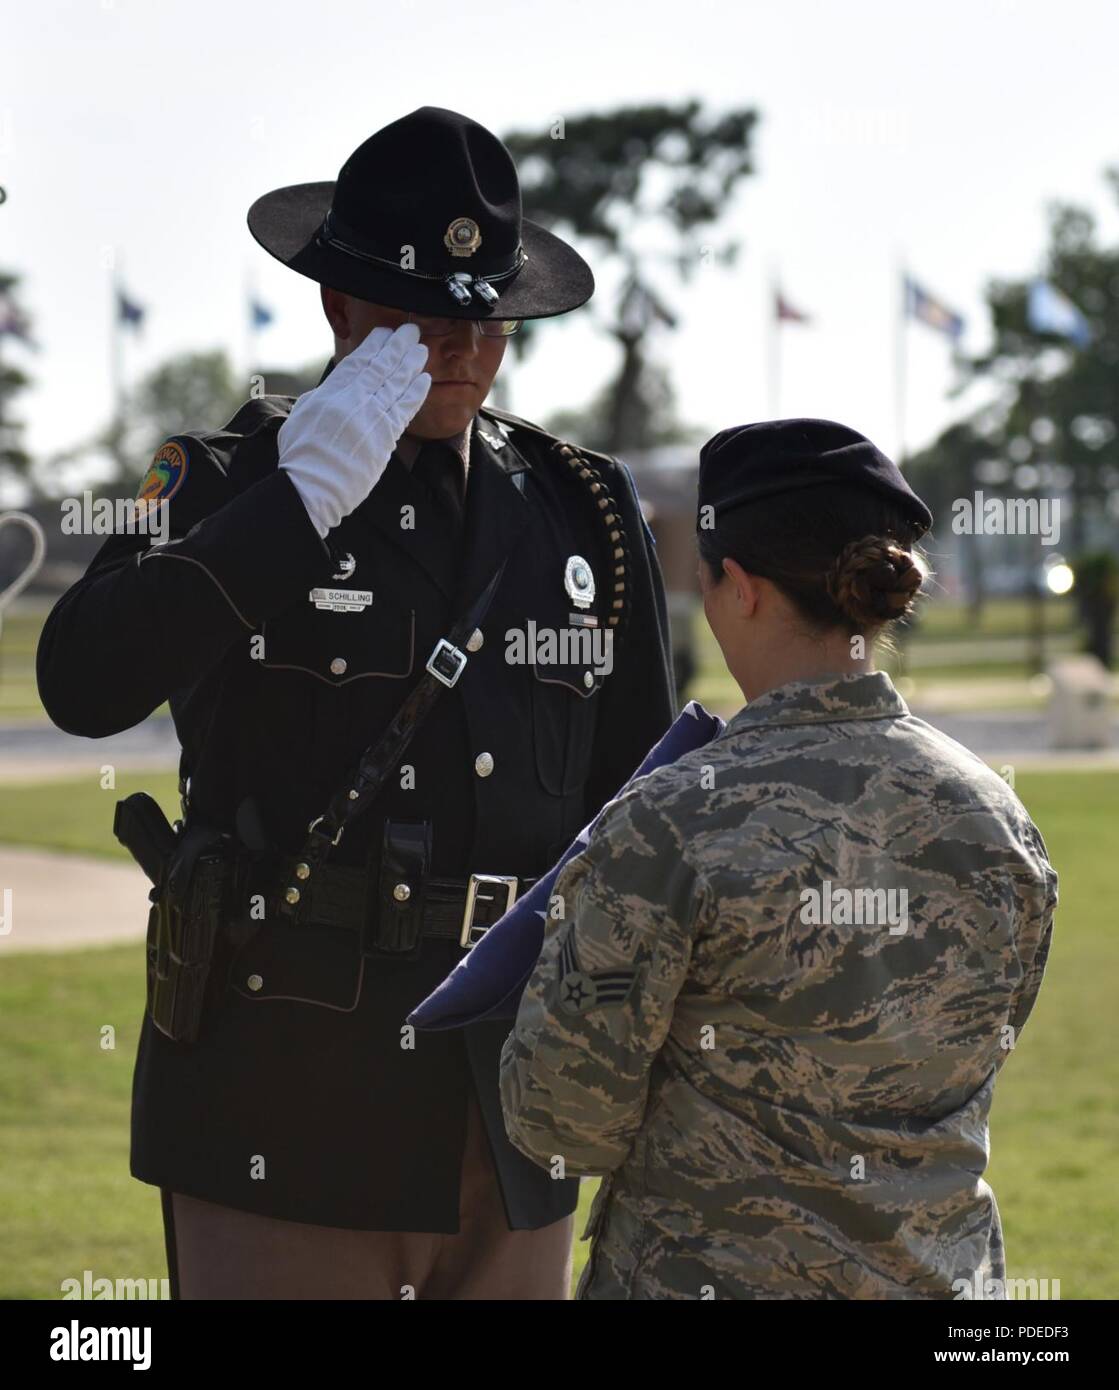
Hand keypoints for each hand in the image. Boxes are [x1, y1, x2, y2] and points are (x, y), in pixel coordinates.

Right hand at [278, 322, 430, 537]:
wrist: (312, 485)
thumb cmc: (302, 457)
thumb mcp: (302, 417)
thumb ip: (322, 398)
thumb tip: (334, 387)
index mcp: (330, 393)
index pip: (356, 362)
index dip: (374, 345)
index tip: (385, 333)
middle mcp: (351, 400)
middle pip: (379, 367)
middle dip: (397, 347)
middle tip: (410, 331)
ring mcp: (370, 417)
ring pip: (395, 384)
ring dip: (410, 364)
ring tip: (421, 350)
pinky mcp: (385, 436)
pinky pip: (404, 409)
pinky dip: (415, 392)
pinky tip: (424, 379)